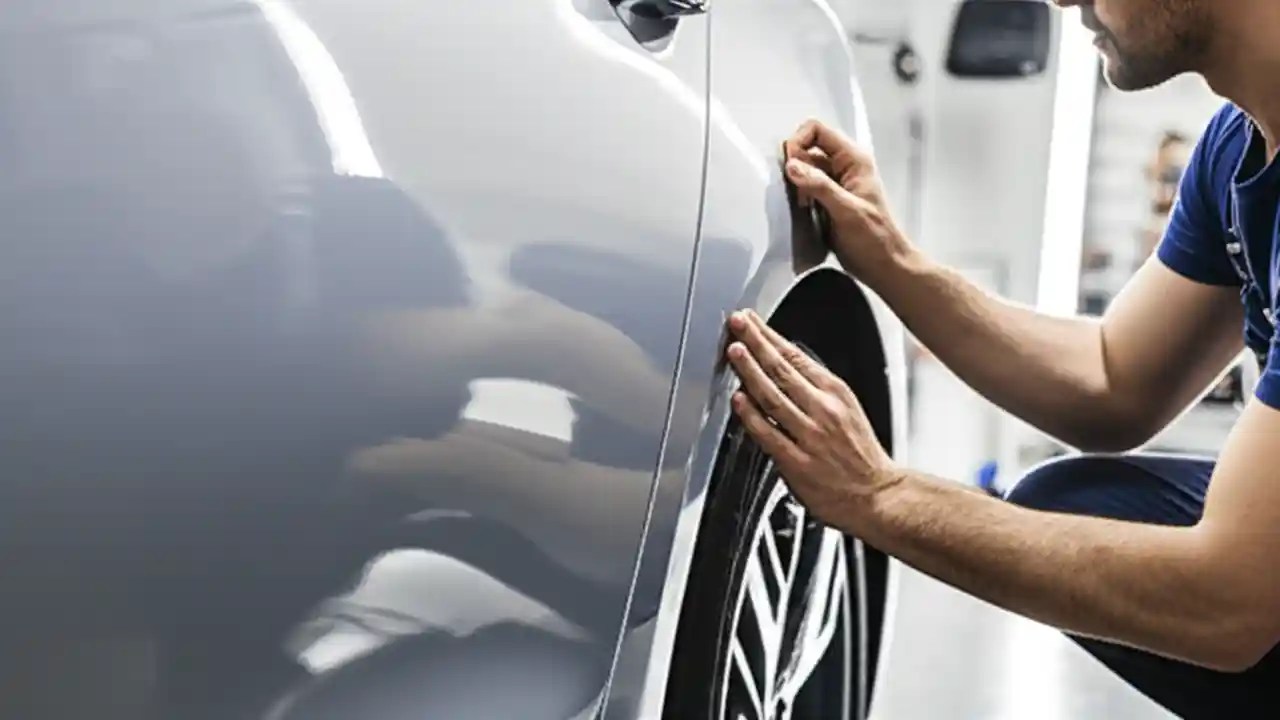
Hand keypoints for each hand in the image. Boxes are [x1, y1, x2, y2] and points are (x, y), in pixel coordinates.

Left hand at [724, 309, 899, 528]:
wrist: (878, 496)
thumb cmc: (861, 456)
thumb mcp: (847, 408)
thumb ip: (816, 390)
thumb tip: (783, 367)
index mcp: (836, 393)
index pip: (796, 356)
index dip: (769, 336)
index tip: (751, 321)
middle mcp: (824, 410)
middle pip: (782, 369)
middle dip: (755, 342)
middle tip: (737, 323)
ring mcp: (810, 436)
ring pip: (773, 396)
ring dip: (750, 371)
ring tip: (734, 352)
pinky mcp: (798, 463)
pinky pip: (768, 434)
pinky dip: (751, 415)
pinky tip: (738, 400)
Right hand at [782, 119, 910, 284]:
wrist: (884, 266)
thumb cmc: (874, 238)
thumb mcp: (847, 211)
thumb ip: (819, 186)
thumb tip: (791, 165)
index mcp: (853, 159)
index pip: (817, 130)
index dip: (798, 142)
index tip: (789, 166)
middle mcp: (843, 165)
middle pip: (807, 149)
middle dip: (794, 166)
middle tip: (796, 192)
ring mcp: (835, 183)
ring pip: (804, 170)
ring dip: (795, 184)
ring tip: (800, 205)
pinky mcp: (827, 200)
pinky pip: (805, 188)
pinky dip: (798, 196)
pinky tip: (801, 212)